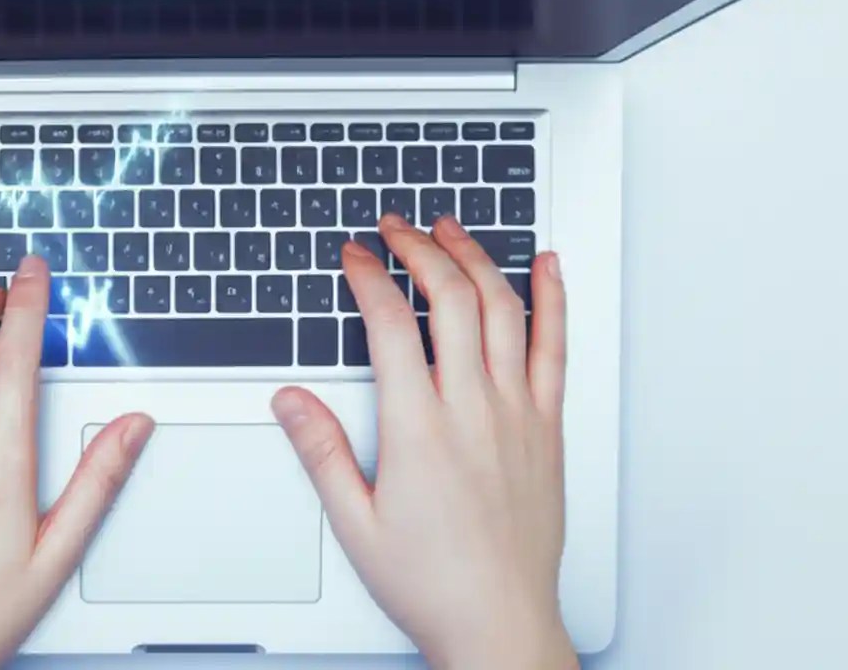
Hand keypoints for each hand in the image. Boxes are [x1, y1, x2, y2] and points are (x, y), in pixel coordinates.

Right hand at [271, 215, 574, 669]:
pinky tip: (548, 267)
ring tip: (452, 228)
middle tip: (396, 226)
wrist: (499, 621)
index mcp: (418, 429)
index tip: (354, 254)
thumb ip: (320, 451)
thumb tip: (290, 400)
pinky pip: (556, 347)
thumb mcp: (354, 521)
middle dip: (419, 248)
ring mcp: (518, 413)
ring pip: (503, 310)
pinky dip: (553, 298)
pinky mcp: (548, 426)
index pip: (391, 325)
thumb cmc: (431, 581)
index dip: (369, 277)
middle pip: (450, 299)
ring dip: (476, 258)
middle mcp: (473, 410)